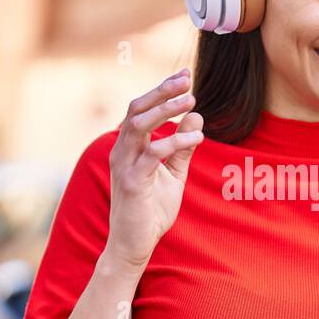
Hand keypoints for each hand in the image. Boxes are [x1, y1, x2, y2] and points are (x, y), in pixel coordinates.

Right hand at [104, 69, 203, 267]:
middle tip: (187, 79)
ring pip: (139, 125)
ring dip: (166, 110)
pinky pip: (152, 154)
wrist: (135, 244)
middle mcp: (122, 151)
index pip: (142, 108)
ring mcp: (124, 166)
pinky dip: (174, 142)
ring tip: (192, 101)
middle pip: (137, 109)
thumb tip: (196, 117)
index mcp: (129, 146)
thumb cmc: (151, 209)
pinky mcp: (133, 182)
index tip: (185, 75)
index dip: (162, 90)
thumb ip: (183, 147)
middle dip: (162, 91)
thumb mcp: (174, 174)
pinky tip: (196, 137)